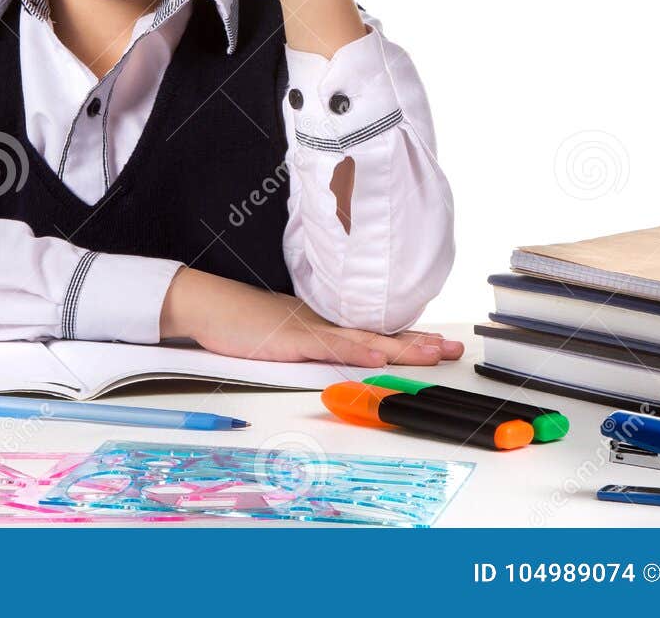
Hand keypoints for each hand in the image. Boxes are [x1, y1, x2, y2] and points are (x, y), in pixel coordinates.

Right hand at [159, 267, 464, 366]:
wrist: (206, 303)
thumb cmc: (237, 320)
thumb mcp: (280, 336)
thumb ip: (308, 343)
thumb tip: (335, 356)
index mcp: (321, 323)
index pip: (372, 332)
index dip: (406, 338)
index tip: (436, 342)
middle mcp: (322, 323)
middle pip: (377, 334)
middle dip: (418, 342)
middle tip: (452, 347)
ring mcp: (308, 329)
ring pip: (363, 340)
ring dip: (400, 347)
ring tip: (432, 353)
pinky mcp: (290, 339)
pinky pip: (328, 346)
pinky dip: (355, 352)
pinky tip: (377, 357)